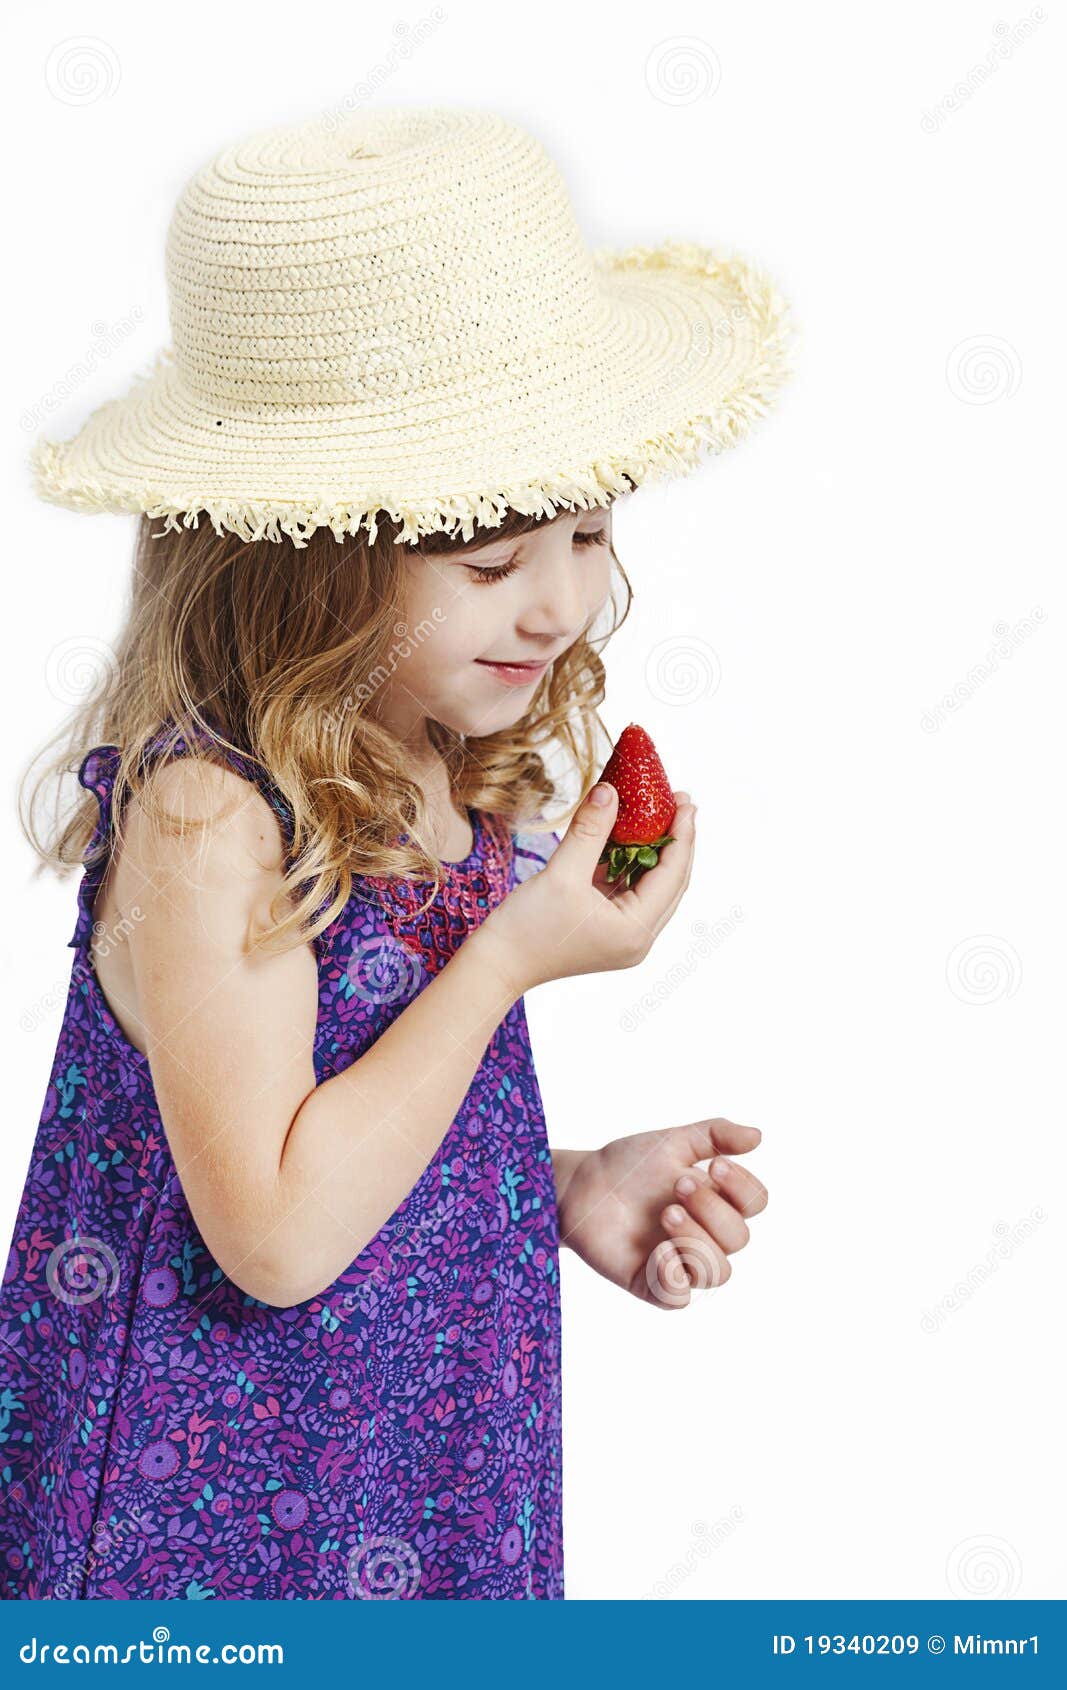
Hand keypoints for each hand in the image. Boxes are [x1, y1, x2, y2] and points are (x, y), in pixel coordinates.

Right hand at [483, 783, 696, 994]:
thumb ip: (589, 831)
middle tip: (680, 800)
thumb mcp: (561, 875)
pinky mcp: (607, 929)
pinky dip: (630, 862)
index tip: (685, 800)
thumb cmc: (526, 929)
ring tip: (658, 811)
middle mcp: (637, 938)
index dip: (681, 835)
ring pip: (650, 885)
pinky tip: (628, 833)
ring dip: (653, 849)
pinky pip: (628, 889)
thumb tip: (610, 791)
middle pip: (670, 881)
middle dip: (675, 840)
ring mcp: (623, 936)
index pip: (672, 875)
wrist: (496, 965)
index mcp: (635, 931)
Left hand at [555, 1117, 766, 1309]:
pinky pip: (679, 1298)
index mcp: (716, 1200)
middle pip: (738, 1238)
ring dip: (696, 1240)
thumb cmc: (630, 1165)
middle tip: (677, 1185)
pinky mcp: (652, 1284)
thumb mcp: (672, 1142)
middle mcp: (705, 1235)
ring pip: (717, 1272)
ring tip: (666, 1213)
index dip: (742, 1187)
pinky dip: (674, 1275)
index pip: (755, 1203)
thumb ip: (715, 1135)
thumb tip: (758, 1136)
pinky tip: (658, 1250)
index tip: (716, 1165)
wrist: (581, 1184)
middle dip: (711, 1209)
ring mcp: (681, 1262)